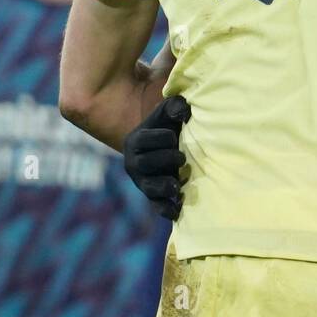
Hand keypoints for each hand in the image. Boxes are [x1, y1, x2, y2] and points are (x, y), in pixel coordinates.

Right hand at [120, 95, 190, 219]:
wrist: (168, 148)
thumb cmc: (169, 126)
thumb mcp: (169, 113)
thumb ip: (175, 105)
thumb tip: (183, 111)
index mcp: (135, 141)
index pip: (144, 141)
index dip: (162, 138)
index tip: (175, 136)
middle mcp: (133, 163)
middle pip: (145, 164)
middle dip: (166, 160)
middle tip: (183, 158)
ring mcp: (142, 181)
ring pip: (148, 188)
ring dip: (164, 187)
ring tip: (178, 185)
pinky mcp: (152, 197)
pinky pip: (155, 206)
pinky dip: (166, 209)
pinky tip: (178, 210)